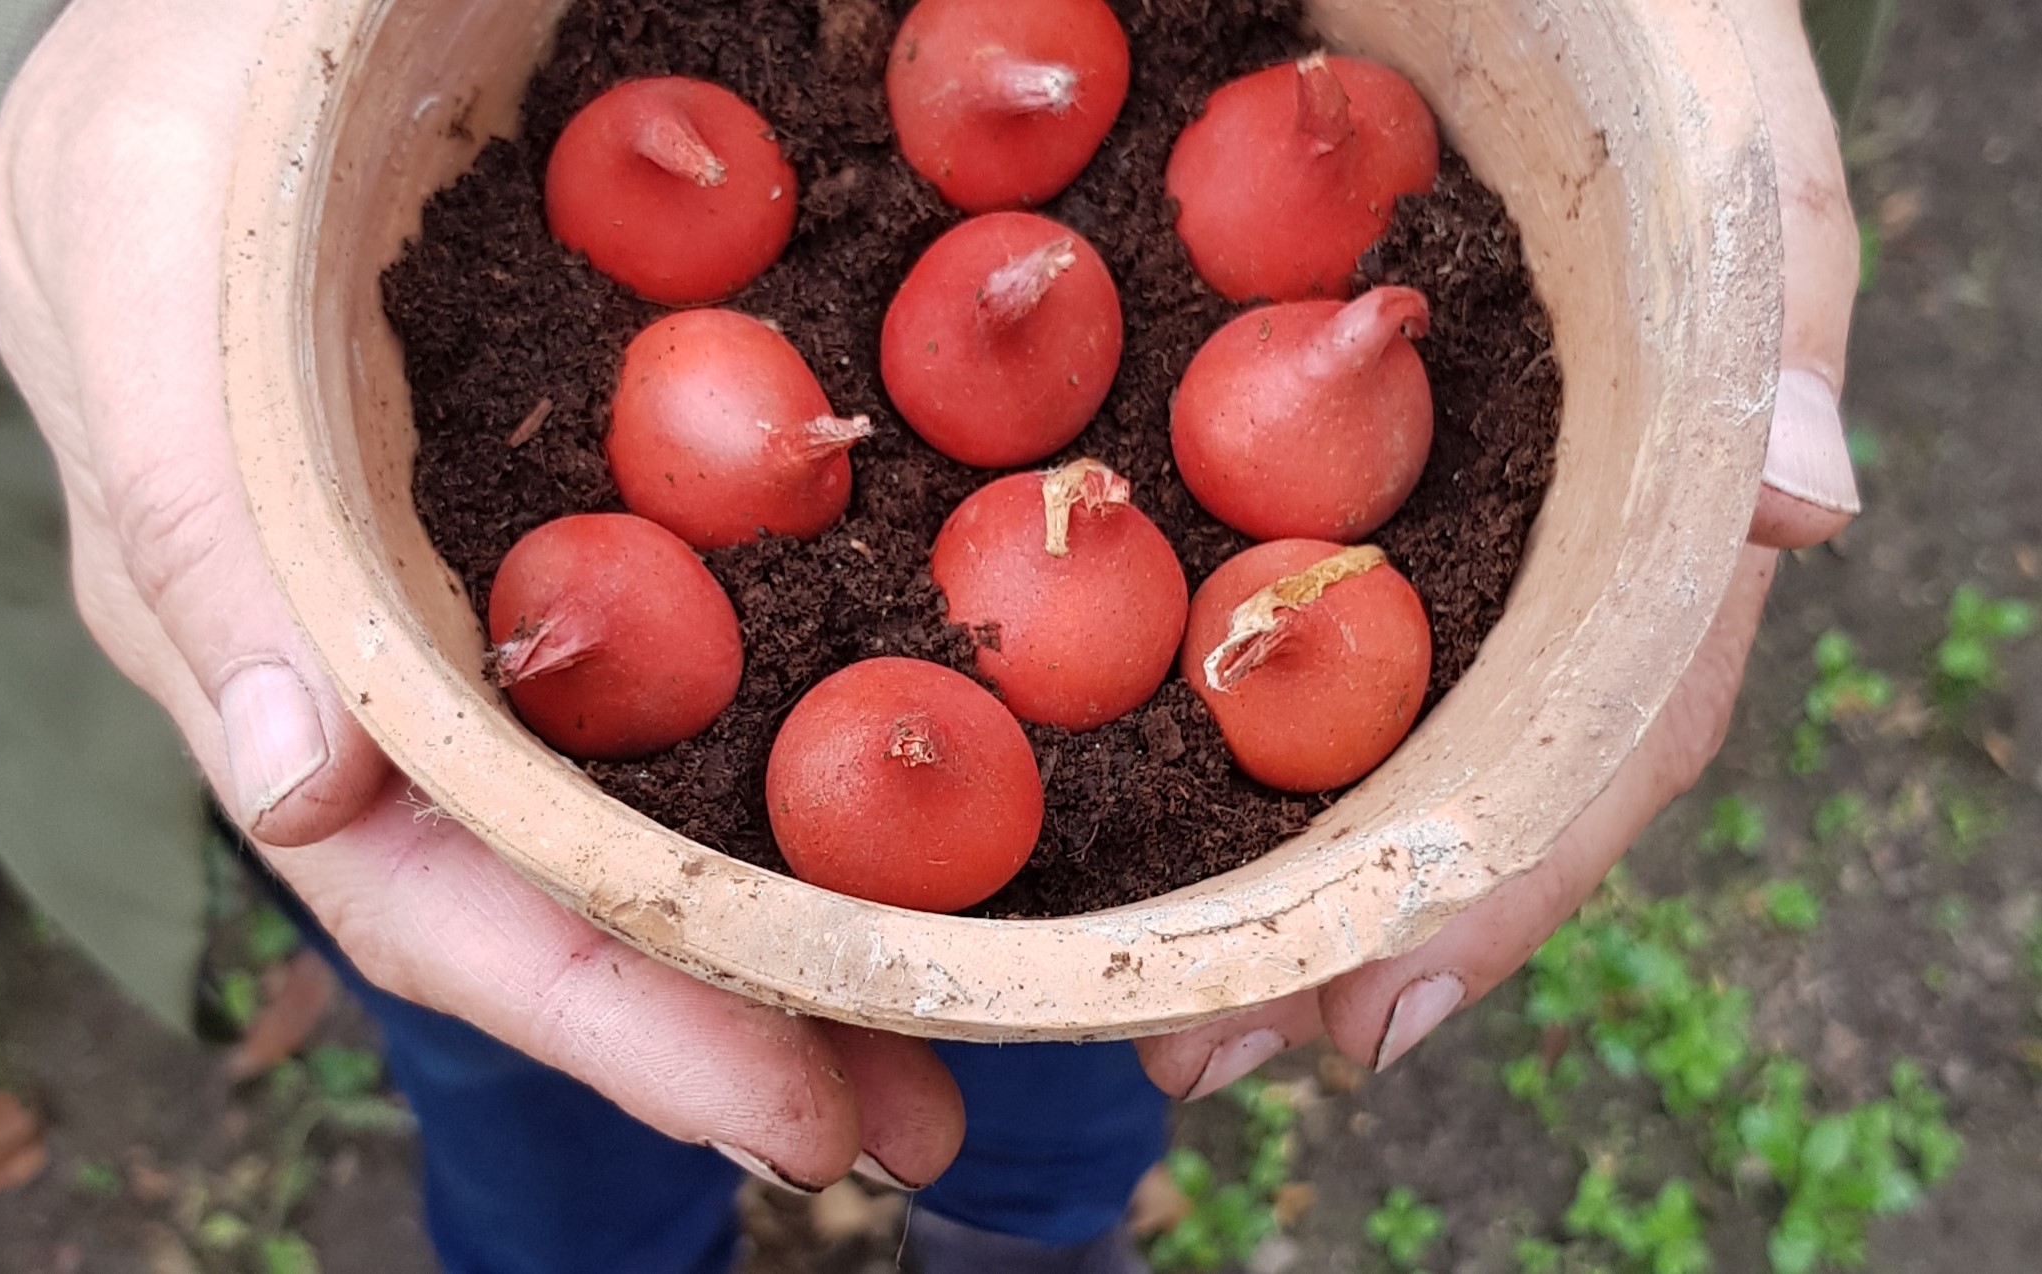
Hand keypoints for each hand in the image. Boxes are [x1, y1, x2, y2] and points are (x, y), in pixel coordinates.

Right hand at [0, 0, 962, 1190]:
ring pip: (667, 795)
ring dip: (814, 917)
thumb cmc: (165, 138)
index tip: (792, 1118)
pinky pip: (736, 640)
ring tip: (975, 1016)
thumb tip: (304, 783)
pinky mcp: (618, 513)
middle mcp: (409, 672)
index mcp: (279, 660)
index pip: (440, 896)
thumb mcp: (133, 271)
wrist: (253, 18)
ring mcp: (523, 599)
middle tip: (931, 1123)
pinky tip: (952, 777)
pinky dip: (834, 734)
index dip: (614, 1022)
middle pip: (578, 893)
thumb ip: (195, 521)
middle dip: (744, 1024)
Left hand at [1139, 0, 1862, 1096]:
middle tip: (1198, 1060)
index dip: (1499, 887)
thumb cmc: (1616, 4)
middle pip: (1444, 765)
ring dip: (1229, 853)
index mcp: (1643, 485)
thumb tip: (1817, 503)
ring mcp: (1379, 478)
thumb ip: (1761, 300)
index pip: (1602, 731)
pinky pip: (1197, 566)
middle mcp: (1515, 517)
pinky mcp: (1250, 418)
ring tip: (1123, 991)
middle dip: (1330, 924)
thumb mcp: (1709, 118)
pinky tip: (1063, 788)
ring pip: (1324, 703)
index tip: (1375, 1024)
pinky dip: (1135, 687)